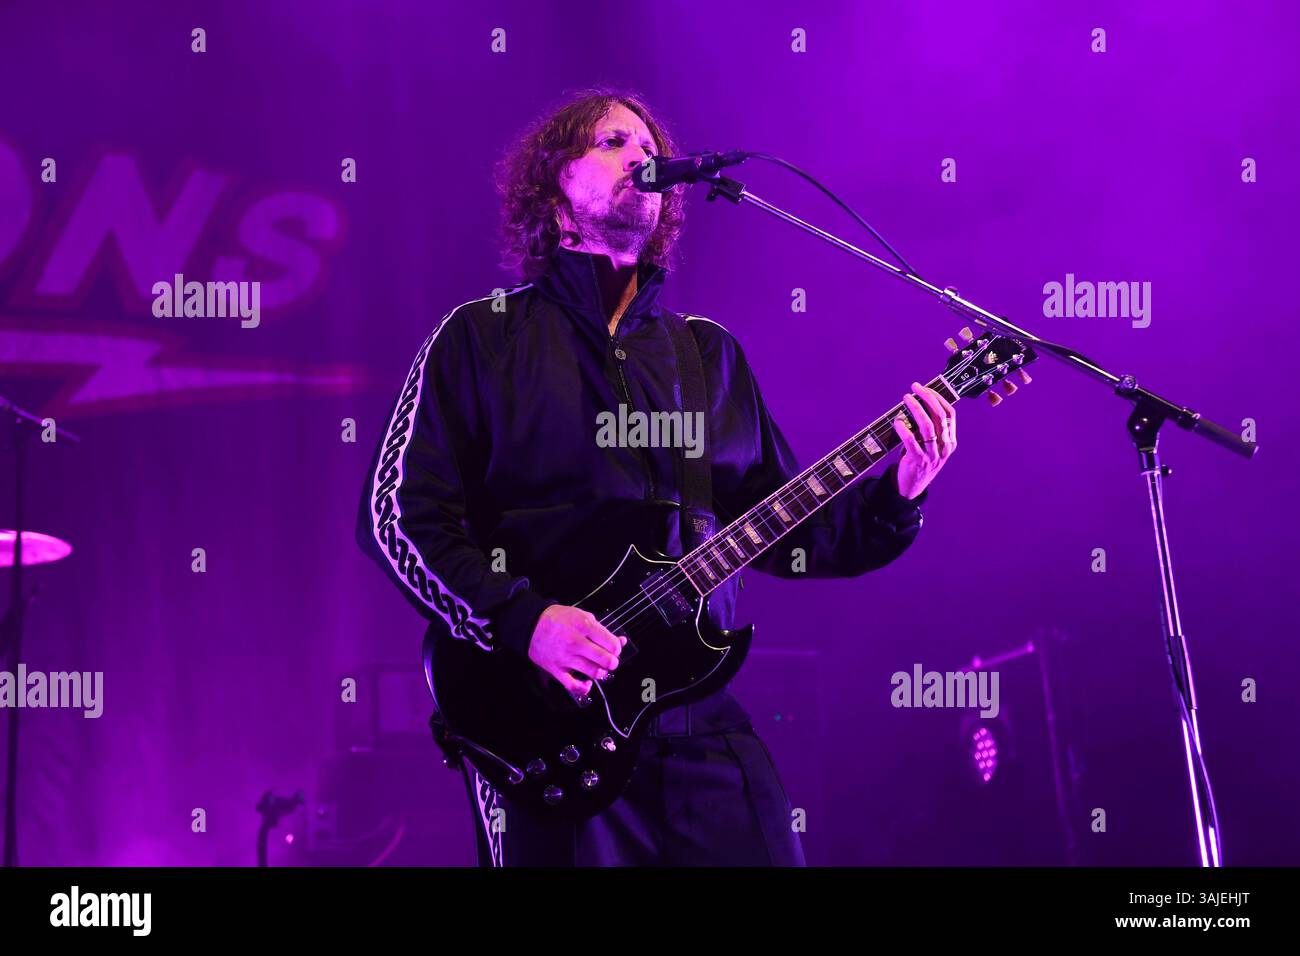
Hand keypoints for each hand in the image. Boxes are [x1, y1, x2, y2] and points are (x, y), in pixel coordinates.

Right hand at [528, 605, 625, 696]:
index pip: (612, 644)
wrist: (531, 624)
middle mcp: (576, 642)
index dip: (617, 648)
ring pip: (594, 672)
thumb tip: (620, 641)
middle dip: (613, 662)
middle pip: (605, 660)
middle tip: (610, 661)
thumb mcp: (581, 615)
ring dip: (601, 672)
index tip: (615, 649)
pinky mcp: (556, 669)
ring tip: (598, 668)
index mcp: (584, 625)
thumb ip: (601, 628)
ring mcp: (565, 657)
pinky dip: (584, 688)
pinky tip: (587, 682)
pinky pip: (574, 686)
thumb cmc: (558, 618)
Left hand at [891, 381, 956, 498]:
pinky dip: (903, 429)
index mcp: (950, 441)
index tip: (925, 388)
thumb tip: (918, 402)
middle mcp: (944, 447)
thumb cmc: (919, 460)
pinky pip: (911, 441)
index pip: (950, 414)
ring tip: (906, 398)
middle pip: (939, 416)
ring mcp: (933, 455)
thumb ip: (930, 428)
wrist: (912, 487)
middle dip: (927, 398)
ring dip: (916, 408)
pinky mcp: (918, 461)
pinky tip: (897, 422)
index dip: (938, 398)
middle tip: (914, 387)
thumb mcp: (931, 445)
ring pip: (927, 426)